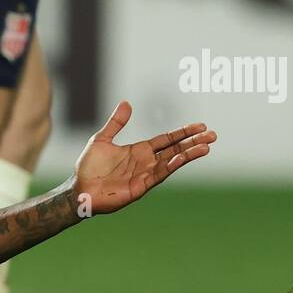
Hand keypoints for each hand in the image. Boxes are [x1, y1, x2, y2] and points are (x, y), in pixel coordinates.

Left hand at [72, 101, 215, 214]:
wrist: (79, 189)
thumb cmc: (89, 167)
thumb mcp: (102, 139)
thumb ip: (116, 123)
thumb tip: (127, 103)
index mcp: (139, 150)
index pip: (167, 139)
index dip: (183, 132)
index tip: (201, 126)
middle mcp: (146, 162)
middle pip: (175, 149)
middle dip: (193, 142)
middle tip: (213, 135)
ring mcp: (145, 175)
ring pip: (172, 162)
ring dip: (188, 154)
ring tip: (206, 147)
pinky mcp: (140, 187)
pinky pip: (159, 175)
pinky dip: (171, 166)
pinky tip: (181, 158)